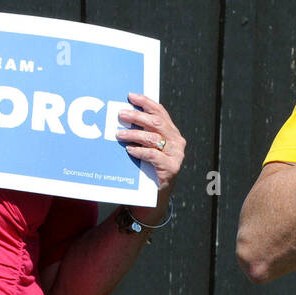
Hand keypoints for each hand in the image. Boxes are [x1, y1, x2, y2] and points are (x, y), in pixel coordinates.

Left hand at [117, 93, 185, 220]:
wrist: (153, 198)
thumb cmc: (145, 169)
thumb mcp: (145, 148)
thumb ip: (141, 134)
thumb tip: (121, 115)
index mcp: (171, 132)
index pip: (160, 112)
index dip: (146, 102)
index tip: (130, 96)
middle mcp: (176, 141)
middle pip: (157, 122)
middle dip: (137, 116)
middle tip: (120, 114)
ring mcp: (176, 155)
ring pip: (154, 138)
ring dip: (134, 134)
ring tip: (119, 134)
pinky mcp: (172, 168)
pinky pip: (154, 156)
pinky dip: (140, 151)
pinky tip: (129, 150)